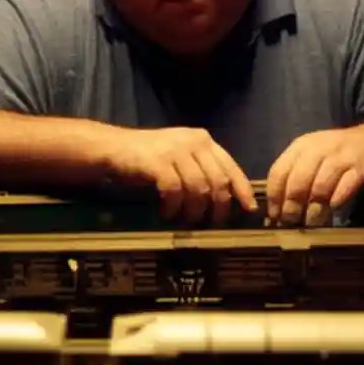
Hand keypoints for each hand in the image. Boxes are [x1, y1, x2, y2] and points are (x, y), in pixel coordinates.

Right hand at [101, 127, 258, 225]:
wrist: (115, 147)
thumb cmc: (149, 157)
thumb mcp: (181, 156)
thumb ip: (202, 169)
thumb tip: (226, 200)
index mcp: (203, 140)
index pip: (231, 166)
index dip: (242, 190)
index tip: (249, 209)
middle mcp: (193, 142)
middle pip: (218, 181)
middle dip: (218, 208)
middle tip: (211, 224)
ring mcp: (176, 150)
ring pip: (199, 188)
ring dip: (193, 211)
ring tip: (185, 220)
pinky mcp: (158, 162)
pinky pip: (175, 191)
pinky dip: (173, 207)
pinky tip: (166, 213)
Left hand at [266, 127, 363, 225]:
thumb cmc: (337, 155)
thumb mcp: (313, 158)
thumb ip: (296, 178)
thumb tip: (277, 212)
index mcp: (301, 146)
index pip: (279, 172)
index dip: (274, 197)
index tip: (274, 217)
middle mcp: (318, 149)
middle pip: (298, 182)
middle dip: (292, 207)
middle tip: (291, 223)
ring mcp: (340, 157)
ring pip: (320, 187)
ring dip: (313, 210)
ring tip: (311, 224)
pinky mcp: (361, 167)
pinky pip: (345, 188)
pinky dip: (336, 201)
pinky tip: (333, 209)